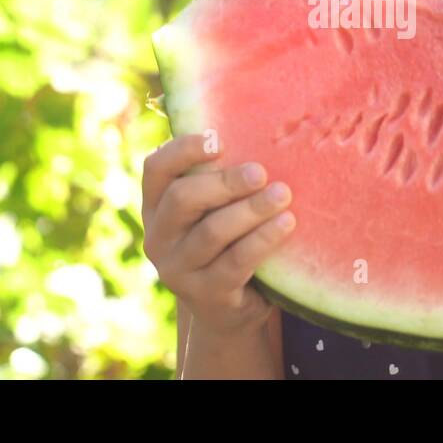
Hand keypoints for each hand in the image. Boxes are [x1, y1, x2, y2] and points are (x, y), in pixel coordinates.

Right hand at [141, 133, 296, 337]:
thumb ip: (219, 180)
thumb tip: (262, 133)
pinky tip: (287, 223)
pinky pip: (235, 262)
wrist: (229, 309)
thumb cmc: (225, 242)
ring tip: (282, 195)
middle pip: (182, 199)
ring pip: (212, 232)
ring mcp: (178, 270)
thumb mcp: (213, 210)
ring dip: (251, 210)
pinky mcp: (205, 294)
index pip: (156, 169)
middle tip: (261, 172)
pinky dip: (263, 239)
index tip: (219, 141)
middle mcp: (158, 238)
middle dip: (225, 182)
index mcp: (155, 207)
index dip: (183, 150)